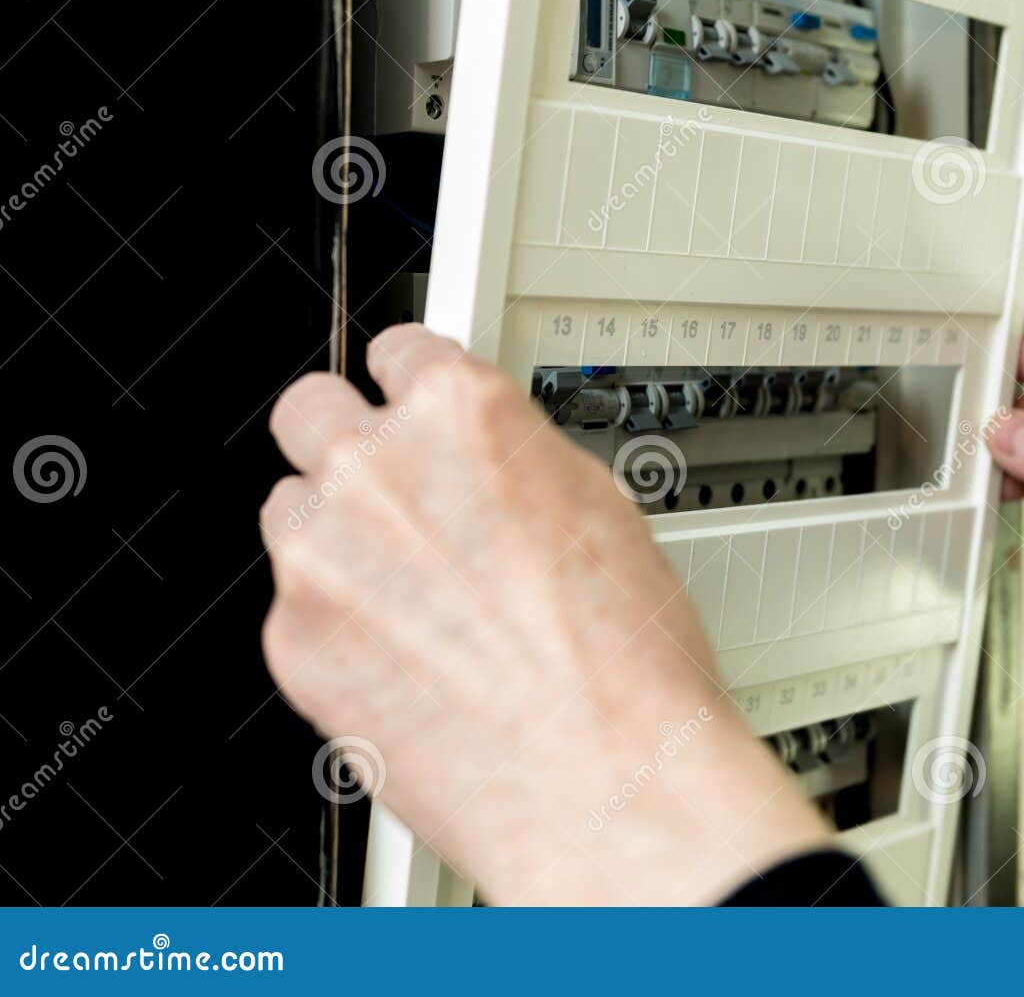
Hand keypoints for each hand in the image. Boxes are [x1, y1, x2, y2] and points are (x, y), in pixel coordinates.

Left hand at [260, 325, 827, 903]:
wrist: (604, 779)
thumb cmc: (626, 658)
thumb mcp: (599, 507)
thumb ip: (512, 459)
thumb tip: (484, 457)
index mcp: (463, 416)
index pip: (399, 350)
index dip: (414, 385)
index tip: (412, 404)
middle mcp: (378, 469)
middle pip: (309, 409)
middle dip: (348, 441)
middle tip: (391, 490)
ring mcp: (322, 556)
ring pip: (293, 512)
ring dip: (336, 538)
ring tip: (409, 597)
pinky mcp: (291, 641)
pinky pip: (294, 606)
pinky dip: (337, 626)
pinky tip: (406, 661)